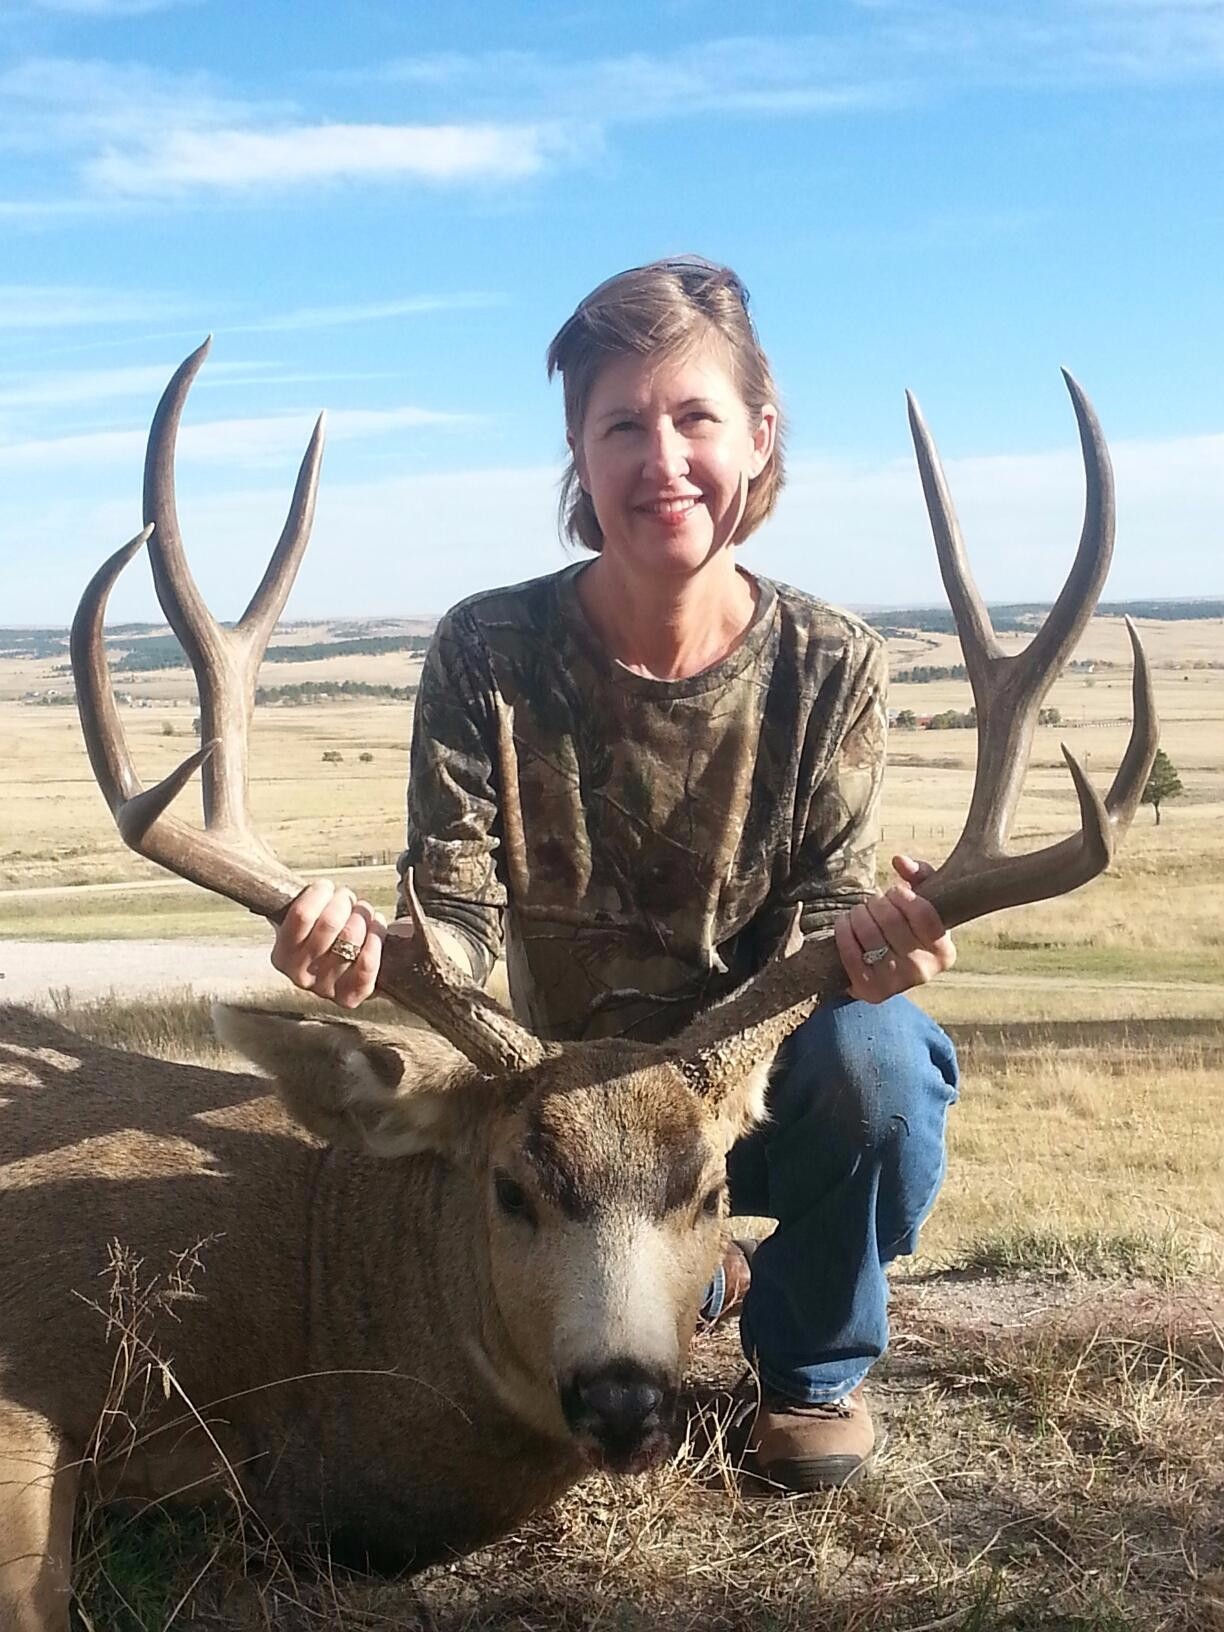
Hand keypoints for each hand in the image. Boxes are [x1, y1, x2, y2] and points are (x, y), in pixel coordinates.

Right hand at [269, 879, 388, 1008]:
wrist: (345, 971)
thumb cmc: (322, 935)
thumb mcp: (302, 921)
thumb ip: (300, 903)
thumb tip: (308, 883)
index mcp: (281, 955)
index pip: (301, 915)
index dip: (319, 892)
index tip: (326, 887)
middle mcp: (299, 976)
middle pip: (329, 923)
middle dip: (343, 901)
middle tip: (347, 898)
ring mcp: (325, 989)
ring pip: (351, 938)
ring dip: (362, 915)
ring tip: (363, 911)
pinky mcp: (350, 996)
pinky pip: (367, 963)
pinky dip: (376, 936)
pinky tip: (376, 925)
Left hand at [833, 854, 955, 1004]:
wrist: (887, 972)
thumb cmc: (909, 929)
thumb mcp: (924, 903)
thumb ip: (920, 875)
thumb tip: (900, 861)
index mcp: (944, 951)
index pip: (923, 914)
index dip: (902, 896)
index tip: (893, 892)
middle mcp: (924, 971)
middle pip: (891, 920)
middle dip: (876, 903)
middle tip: (873, 902)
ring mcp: (896, 984)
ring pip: (868, 933)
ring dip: (858, 913)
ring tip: (860, 911)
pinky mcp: (870, 991)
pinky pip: (849, 952)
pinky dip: (843, 931)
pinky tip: (845, 923)